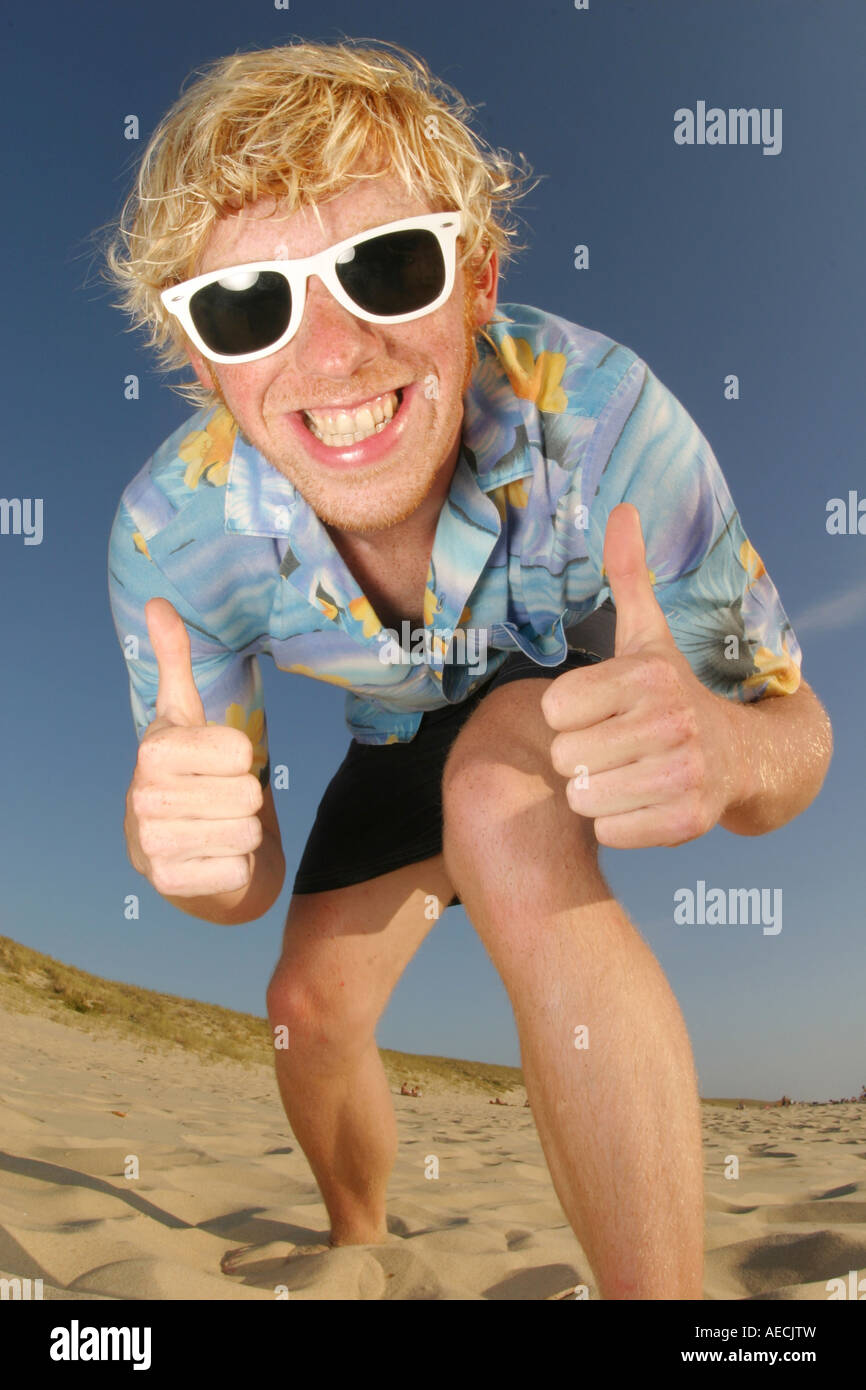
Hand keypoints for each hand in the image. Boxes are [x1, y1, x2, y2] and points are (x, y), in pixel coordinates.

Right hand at [124, 598, 263, 896]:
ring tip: (217, 826)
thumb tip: (158, 604)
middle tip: (219, 800)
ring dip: (244, 832)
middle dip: (245, 798)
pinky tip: (212, 858)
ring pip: (247, 833)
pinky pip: (238, 870)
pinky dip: (236, 866)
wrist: (174, 846)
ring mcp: (153, 845)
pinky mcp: (169, 884)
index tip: (218, 764)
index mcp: (154, 751)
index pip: (240, 752)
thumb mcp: (183, 715)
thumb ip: (174, 661)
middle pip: (248, 794)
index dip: (241, 760)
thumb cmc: (188, 771)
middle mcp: (144, 798)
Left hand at [541, 503, 744, 847]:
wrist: (739, 755)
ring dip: (596, 792)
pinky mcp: (686, 821)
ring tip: (627, 772)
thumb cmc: (672, 695)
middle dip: (582, 756)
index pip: (555, 708)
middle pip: (565, 757)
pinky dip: (618, 824)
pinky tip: (641, 802)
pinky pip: (608, 832)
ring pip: (582, 797)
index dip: (570, 714)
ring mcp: (680, 773)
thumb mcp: (647, 636)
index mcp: (646, 675)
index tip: (600, 710)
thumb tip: (620, 509)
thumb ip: (626, 577)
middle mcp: (668, 721)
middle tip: (615, 746)